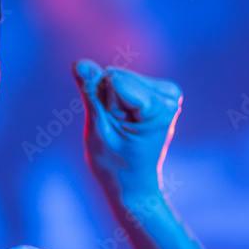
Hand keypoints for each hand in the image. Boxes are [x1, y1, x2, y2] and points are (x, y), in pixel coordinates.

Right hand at [71, 59, 181, 215]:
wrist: (132, 185)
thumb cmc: (115, 164)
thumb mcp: (98, 128)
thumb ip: (90, 92)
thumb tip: (79, 62)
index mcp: (161, 105)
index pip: (114, 80)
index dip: (106, 105)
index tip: (116, 129)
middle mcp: (170, 94)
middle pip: (116, 75)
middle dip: (109, 101)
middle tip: (118, 130)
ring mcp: (166, 91)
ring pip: (116, 76)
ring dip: (111, 102)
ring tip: (122, 128)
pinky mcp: (157, 90)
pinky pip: (120, 80)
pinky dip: (116, 100)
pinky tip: (126, 121)